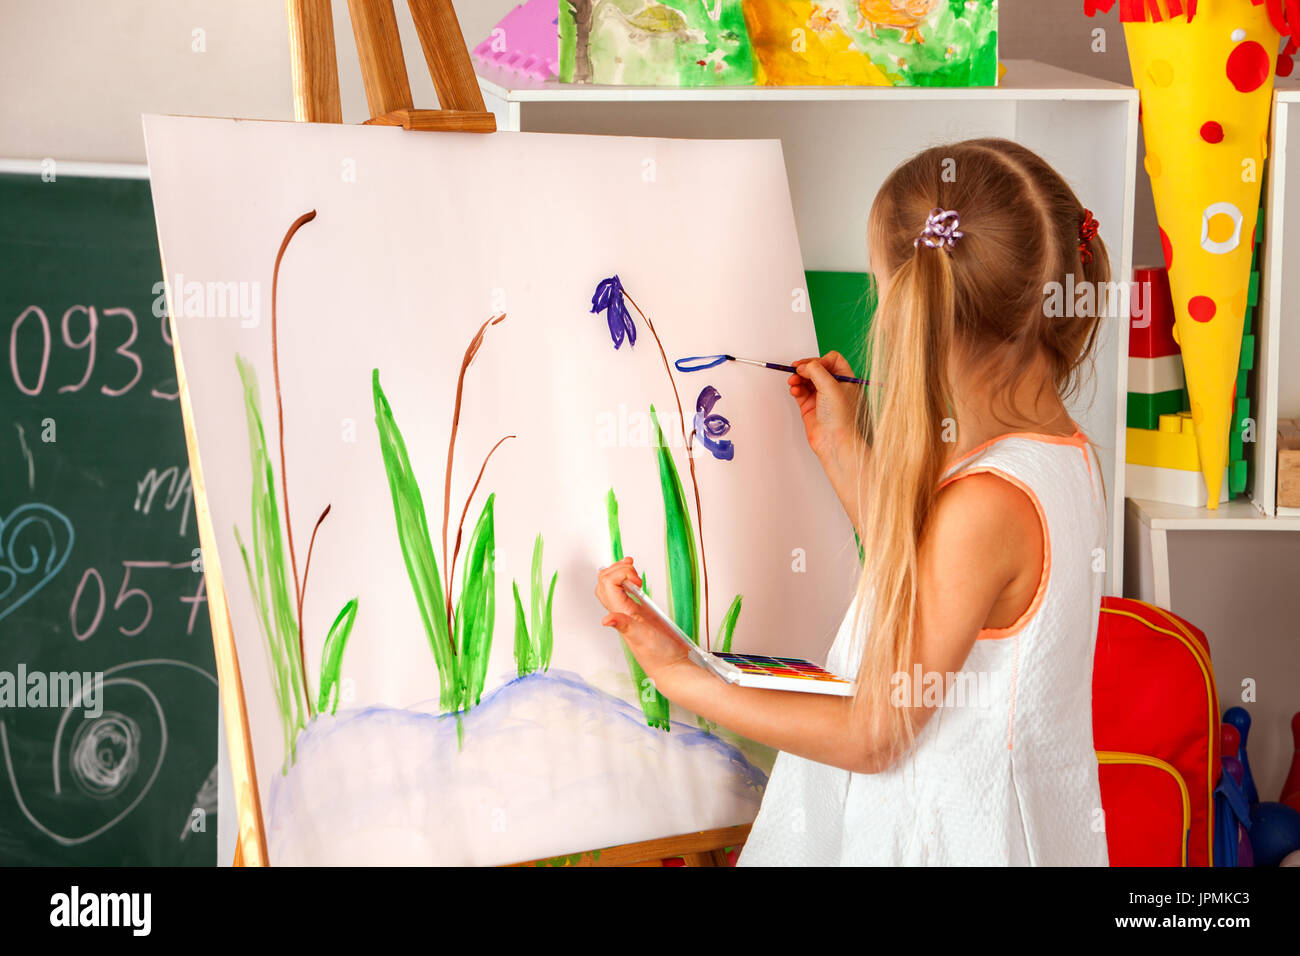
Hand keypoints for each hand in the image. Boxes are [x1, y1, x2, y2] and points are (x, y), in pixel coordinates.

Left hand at [595, 557, 690, 682]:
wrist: (672, 666)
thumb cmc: (658, 655)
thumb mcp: (641, 637)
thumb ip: (624, 625)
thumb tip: (606, 620)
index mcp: (620, 613)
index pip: (608, 584)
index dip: (620, 574)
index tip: (637, 580)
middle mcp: (622, 612)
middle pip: (605, 582)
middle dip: (616, 569)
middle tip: (633, 570)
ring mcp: (630, 612)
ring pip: (613, 587)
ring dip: (619, 573)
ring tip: (632, 569)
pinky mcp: (640, 613)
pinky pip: (626, 594)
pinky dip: (628, 581)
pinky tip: (637, 581)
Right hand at [788, 351, 861, 463]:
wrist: (834, 441)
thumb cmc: (841, 419)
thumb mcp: (830, 386)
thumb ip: (816, 370)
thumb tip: (804, 366)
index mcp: (845, 379)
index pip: (832, 360)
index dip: (820, 360)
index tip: (811, 365)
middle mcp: (834, 387)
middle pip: (817, 368)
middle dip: (805, 367)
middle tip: (797, 369)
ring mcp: (821, 396)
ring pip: (806, 379)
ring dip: (798, 377)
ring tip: (793, 380)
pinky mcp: (810, 406)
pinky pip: (800, 391)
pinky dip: (796, 388)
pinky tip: (795, 389)